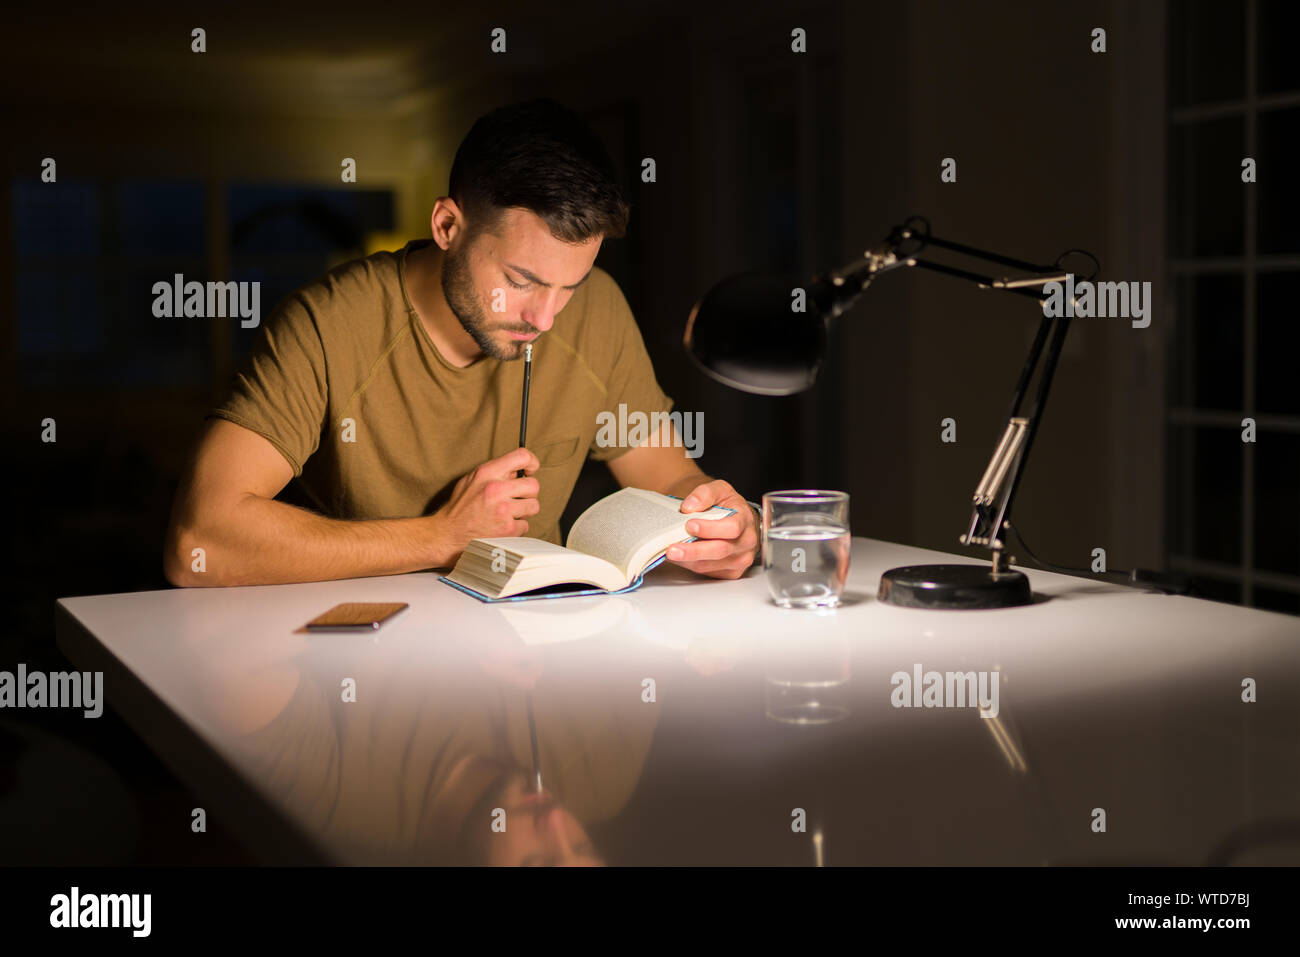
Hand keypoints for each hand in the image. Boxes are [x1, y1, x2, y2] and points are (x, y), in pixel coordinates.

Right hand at [433, 447, 539, 562]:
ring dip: (524, 511)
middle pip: (534, 485)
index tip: (530, 470)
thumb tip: (517, 471)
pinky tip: (502, 527)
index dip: (532, 462)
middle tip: (517, 498)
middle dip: (528, 493)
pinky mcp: (507, 529)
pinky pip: (526, 525)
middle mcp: (496, 489)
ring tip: (508, 514)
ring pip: (533, 506)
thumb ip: (494, 472)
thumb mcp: (471, 480)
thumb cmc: (460, 508)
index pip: (522, 457)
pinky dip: (516, 528)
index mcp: (487, 473)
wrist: (448, 535)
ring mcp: (503, 510)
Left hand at [665, 479, 758, 579]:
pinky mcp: (730, 572)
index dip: (710, 528)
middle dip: (694, 551)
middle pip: (719, 550)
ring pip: (710, 565)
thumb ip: (705, 493)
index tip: (689, 525)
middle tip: (673, 549)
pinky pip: (707, 572)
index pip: (731, 528)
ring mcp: (740, 560)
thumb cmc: (730, 506)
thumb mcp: (720, 490)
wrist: (740, 521)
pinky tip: (680, 558)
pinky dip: (690, 565)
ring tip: (671, 554)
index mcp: (745, 520)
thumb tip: (689, 506)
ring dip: (688, 560)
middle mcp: (746, 542)